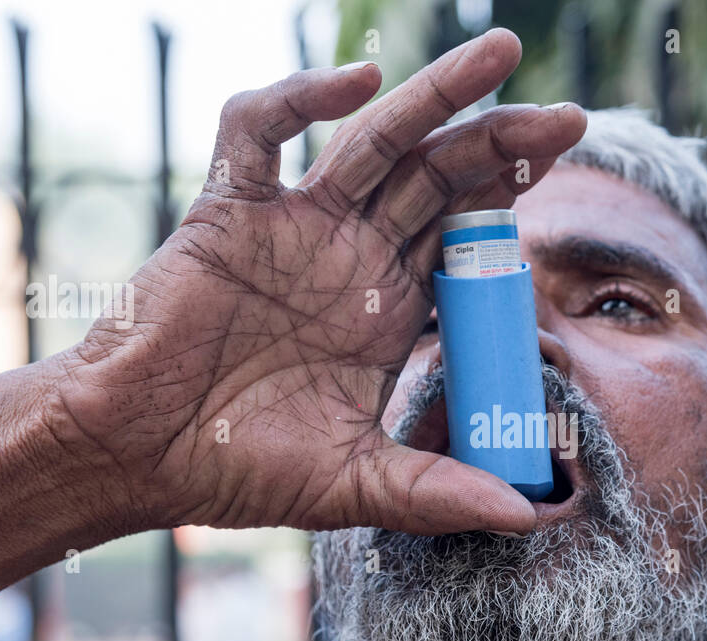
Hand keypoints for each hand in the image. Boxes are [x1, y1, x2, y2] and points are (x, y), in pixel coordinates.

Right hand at [55, 28, 584, 535]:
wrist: (136, 457)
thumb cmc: (238, 470)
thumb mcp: (358, 485)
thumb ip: (441, 493)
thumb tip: (535, 520)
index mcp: (388, 309)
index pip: (466, 238)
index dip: (514, 204)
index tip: (568, 178)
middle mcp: (351, 257)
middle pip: (441, 178)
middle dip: (504, 143)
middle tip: (570, 119)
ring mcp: (293, 229)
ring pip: (375, 140)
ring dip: (436, 95)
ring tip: (502, 54)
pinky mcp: (227, 212)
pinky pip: (260, 133)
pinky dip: (301, 98)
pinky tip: (356, 84)